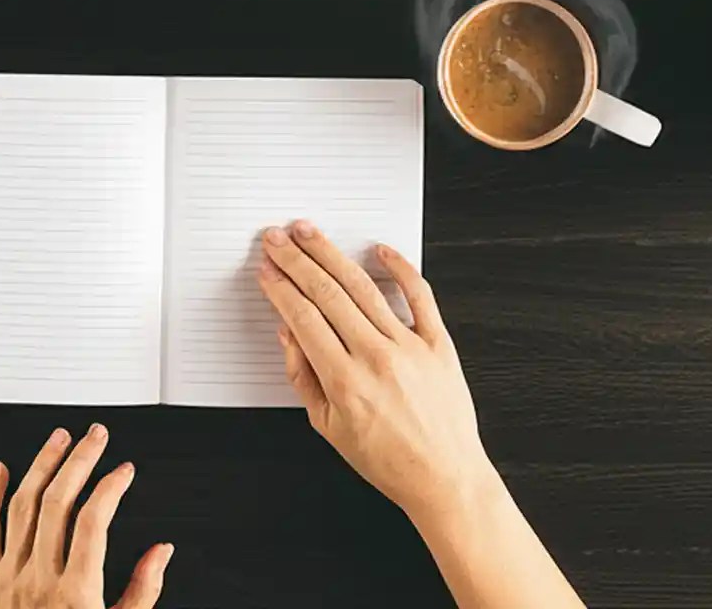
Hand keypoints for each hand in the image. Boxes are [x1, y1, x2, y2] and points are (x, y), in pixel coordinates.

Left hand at [0, 424, 173, 608]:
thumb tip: (161, 551)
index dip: (111, 487)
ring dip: (41, 465)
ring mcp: (7, 581)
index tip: (124, 471)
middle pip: (58, 502)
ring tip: (59, 440)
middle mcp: (37, 581)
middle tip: (96, 436)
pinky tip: (0, 470)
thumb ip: (143, 591)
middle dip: (80, 461)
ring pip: (21, 506)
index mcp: (75, 594)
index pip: (94, 521)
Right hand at [256, 220, 491, 517]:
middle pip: (327, 294)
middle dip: (296, 261)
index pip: (304, 319)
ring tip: (310, 233)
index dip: (280, 290)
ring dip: (331, 255)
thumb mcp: (329, 428)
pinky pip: (419, 295)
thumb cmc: (388, 460)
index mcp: (345, 381)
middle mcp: (377, 357)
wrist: (444, 476)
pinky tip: (380, 250)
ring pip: (363, 287)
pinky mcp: (439, 343)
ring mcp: (410, 346)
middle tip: (277, 239)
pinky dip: (401, 267)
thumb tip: (289, 335)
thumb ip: (304, 378)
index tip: (267, 271)